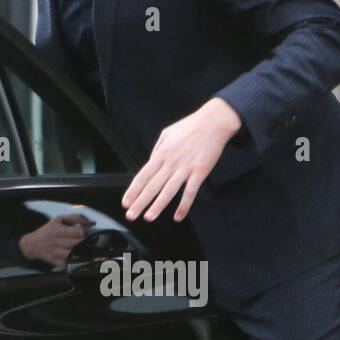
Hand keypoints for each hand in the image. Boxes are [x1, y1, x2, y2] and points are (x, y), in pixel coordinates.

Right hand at [18, 214, 94, 267]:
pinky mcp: (57, 263)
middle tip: (90, 242)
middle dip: (87, 243)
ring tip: (86, 250)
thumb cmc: (49, 230)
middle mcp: (57, 242)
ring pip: (76, 255)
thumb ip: (77, 218)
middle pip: (79, 244)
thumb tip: (92, 223)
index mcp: (58, 230)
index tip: (87, 233)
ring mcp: (57, 254)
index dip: (86, 233)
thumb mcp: (59, 219)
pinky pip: (70, 264)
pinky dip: (77, 261)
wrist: (32, 245)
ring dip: (84, 253)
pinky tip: (80, 257)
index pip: (79, 233)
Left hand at [122, 98, 242, 222]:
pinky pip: (190, 192)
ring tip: (149, 217)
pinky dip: (184, 206)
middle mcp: (170, 162)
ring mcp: (185, 168)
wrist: (213, 122)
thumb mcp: (167, 133)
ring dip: (157, 206)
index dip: (133, 191)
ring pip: (168, 191)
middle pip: (152, 186)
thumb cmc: (190, 127)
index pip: (143, 176)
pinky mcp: (200, 172)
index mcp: (161, 153)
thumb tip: (149, 163)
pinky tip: (178, 217)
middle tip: (131, 215)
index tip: (126, 202)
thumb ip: (157, 150)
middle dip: (140, 202)